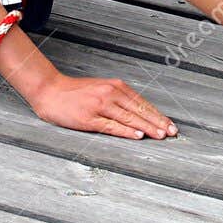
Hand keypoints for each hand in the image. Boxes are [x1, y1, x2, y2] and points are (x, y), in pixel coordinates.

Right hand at [27, 72, 177, 138]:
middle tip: (172, 132)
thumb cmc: (75, 93)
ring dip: (147, 127)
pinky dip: (126, 131)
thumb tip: (140, 113)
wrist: (50, 91)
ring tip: (161, 135)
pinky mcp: (89, 118)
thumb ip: (119, 98)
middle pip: (139, 110)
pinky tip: (137, 135)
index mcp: (115, 86)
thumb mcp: (101, 89)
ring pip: (129, 118)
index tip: (170, 125)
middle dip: (158, 122)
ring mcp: (100, 106)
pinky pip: (112, 126)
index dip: (158, 115)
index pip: (142, 103)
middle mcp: (110, 94)